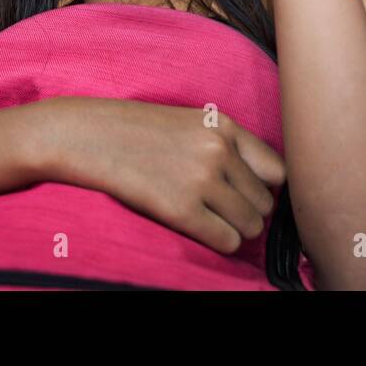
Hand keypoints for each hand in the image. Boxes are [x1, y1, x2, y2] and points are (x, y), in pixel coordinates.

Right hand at [40, 96, 285, 254]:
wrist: (87, 135)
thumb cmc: (137, 130)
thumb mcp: (191, 122)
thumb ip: (226, 144)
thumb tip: (265, 182)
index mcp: (224, 126)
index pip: (278, 169)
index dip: (267, 187)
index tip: (250, 194)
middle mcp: (219, 151)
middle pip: (266, 202)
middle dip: (249, 212)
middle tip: (223, 211)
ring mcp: (201, 179)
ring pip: (250, 225)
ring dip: (236, 230)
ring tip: (212, 220)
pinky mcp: (181, 208)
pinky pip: (226, 240)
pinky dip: (220, 242)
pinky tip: (200, 229)